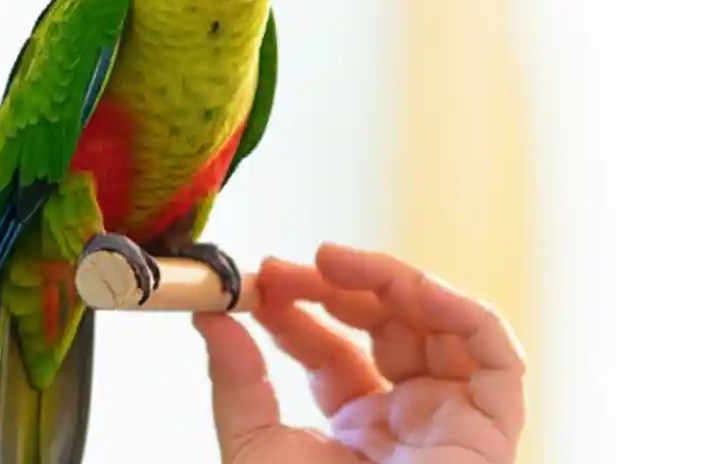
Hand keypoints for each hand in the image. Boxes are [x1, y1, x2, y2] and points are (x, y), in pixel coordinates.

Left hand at [194, 242, 525, 462]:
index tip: (256, 282)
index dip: (296, 308)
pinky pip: (496, 354)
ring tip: (334, 260)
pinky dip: (461, 308)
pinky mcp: (492, 429)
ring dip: (391, 280)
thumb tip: (210, 316)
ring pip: (438, 326)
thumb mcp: (254, 449)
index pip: (330, 349)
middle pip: (385, 328)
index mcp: (355, 431)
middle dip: (336, 284)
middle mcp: (407, 421)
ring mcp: (450, 421)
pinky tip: (412, 285)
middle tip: (284, 268)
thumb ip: (235, 383)